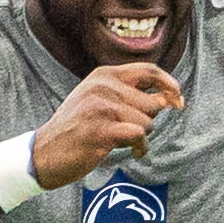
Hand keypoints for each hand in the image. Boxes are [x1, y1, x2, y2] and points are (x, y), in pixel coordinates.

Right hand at [29, 63, 184, 187]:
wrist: (44, 152)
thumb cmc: (76, 128)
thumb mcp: (97, 99)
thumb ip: (128, 95)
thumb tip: (169, 98)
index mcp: (104, 74)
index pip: (148, 70)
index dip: (169, 83)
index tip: (178, 98)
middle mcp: (103, 86)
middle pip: (152, 102)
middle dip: (148, 121)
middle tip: (129, 132)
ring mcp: (101, 107)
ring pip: (147, 122)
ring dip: (141, 137)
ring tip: (122, 142)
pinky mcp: (101, 130)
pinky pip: (139, 135)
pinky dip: (140, 147)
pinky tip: (132, 152)